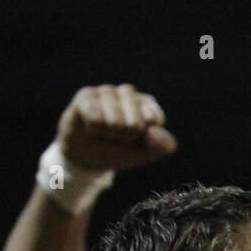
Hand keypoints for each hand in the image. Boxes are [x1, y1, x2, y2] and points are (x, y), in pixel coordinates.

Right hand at [56, 84, 177, 171]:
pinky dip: (94, 130)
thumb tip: (153, 130)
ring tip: (104, 133)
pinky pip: (95, 118)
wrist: (89, 159)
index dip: (144, 138)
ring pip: (114, 121)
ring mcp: (107, 91)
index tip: (136, 140)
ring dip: (108, 135)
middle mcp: (128, 93)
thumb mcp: (147, 154)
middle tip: (118, 138)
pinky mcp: (87, 95)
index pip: (153, 120)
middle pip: (135, 123)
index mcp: (148, 105)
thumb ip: (163, 145)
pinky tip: (91, 128)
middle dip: (126, 138)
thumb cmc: (120, 152)